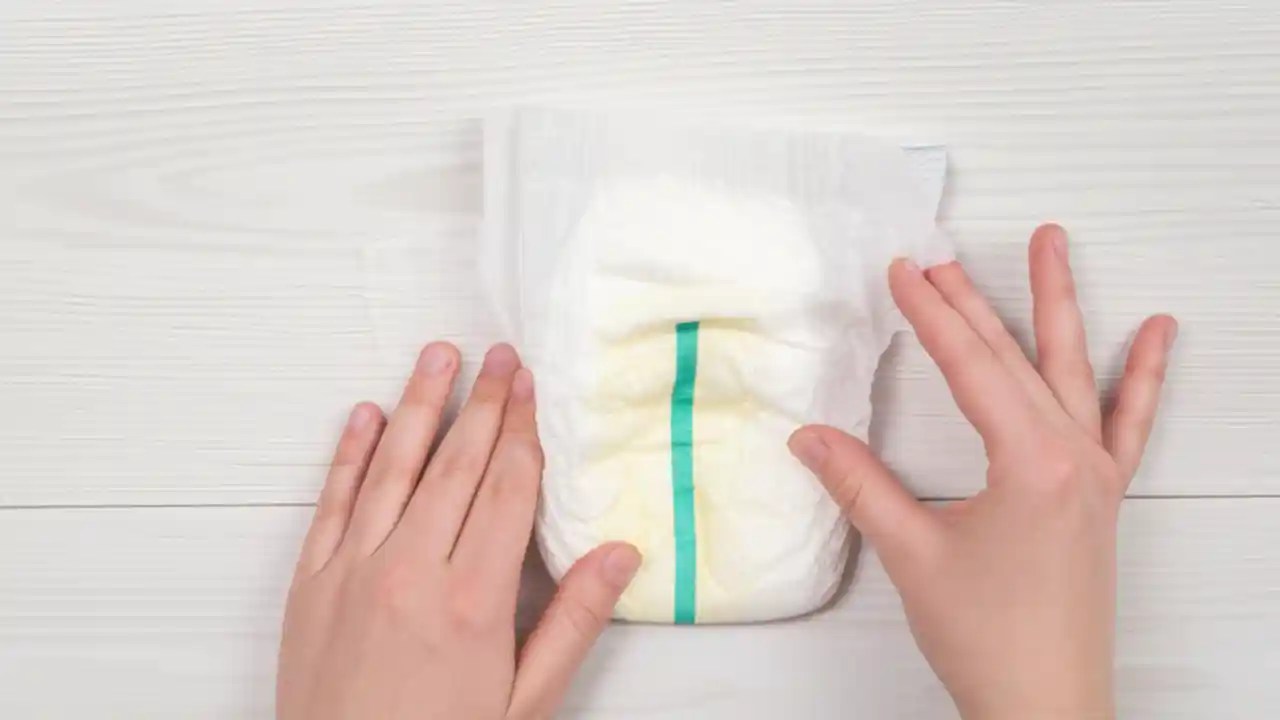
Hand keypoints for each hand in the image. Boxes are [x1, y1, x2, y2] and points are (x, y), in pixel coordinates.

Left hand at [277, 343, 641, 719]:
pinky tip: (365, 415)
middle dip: (483, 402)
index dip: (523, 429)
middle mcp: (410, 571)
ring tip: (438, 356)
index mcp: (472, 599)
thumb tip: (620, 554)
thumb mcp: (524, 703)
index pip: (506, 487)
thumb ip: (572, 623)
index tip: (532, 384)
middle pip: (455, 463)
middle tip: (500, 354)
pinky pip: (333, 502)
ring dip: (418, 404)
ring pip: (392, 467)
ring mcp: (353, 571)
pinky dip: (350, 454)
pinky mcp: (310, 583)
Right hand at [789, 225, 1176, 719]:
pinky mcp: (1102, 495)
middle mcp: (1072, 456)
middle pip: (1014, 357)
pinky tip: (1159, 335)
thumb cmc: (989, 638)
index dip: (931, 315)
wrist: (1045, 704)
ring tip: (1056, 243)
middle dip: (971, 302)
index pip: (970, 367)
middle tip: (938, 257)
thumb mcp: (912, 554)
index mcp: (1030, 462)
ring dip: (1060, 303)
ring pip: (1073, 369)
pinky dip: (1144, 376)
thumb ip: (859, 486)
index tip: (904, 272)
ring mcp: (1095, 473)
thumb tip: (810, 438)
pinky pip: (1131, 422)